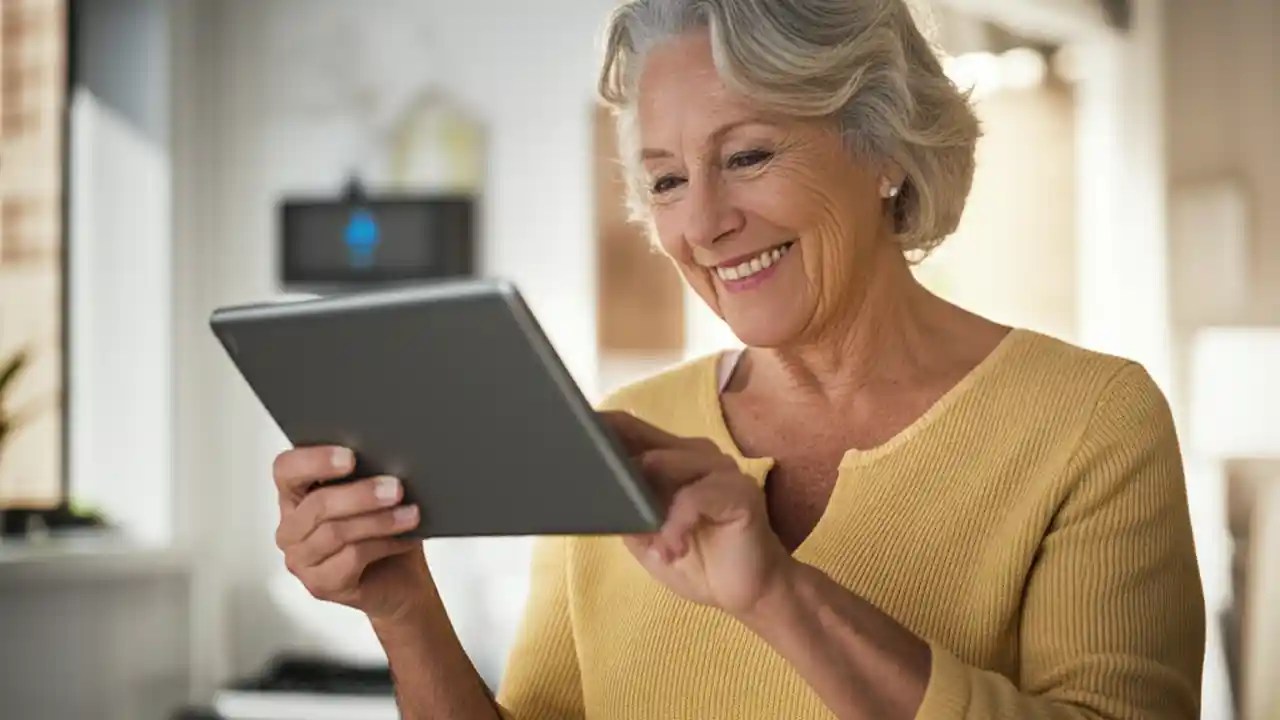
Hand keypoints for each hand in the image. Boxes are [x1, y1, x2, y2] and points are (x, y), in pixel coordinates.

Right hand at [273, 446, 430, 624]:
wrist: (401, 581)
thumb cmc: (385, 531)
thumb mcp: (375, 496)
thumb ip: (366, 475)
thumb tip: (384, 458)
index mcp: (297, 495)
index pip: (286, 469)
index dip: (314, 460)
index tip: (350, 457)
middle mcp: (291, 528)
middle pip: (317, 504)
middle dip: (361, 494)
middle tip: (396, 488)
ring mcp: (301, 559)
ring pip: (336, 532)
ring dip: (379, 520)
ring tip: (410, 514)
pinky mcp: (319, 584)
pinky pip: (351, 558)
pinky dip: (384, 544)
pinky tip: (405, 538)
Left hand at [600, 411, 795, 616]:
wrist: (751, 594)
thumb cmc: (699, 562)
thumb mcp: (648, 538)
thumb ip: (627, 509)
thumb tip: (594, 492)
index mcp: (674, 458)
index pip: (631, 430)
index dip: (601, 432)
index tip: (568, 437)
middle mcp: (698, 454)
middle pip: (643, 441)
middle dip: (617, 468)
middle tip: (604, 499)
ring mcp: (721, 469)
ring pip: (664, 465)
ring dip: (651, 514)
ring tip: (659, 548)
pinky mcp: (739, 491)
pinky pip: (693, 498)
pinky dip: (676, 526)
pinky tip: (676, 548)